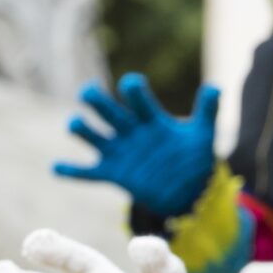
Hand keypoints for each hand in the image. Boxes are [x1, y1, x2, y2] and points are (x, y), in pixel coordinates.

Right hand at [57, 74, 218, 218]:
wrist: (188, 188)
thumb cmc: (193, 155)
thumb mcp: (203, 134)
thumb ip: (208, 111)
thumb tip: (216, 88)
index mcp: (151, 119)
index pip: (138, 100)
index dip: (133, 90)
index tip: (132, 84)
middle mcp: (131, 132)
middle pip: (110, 112)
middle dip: (98, 101)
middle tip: (88, 91)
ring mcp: (120, 152)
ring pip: (94, 137)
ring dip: (83, 130)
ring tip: (75, 124)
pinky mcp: (113, 174)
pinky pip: (87, 173)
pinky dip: (72, 171)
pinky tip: (56, 168)